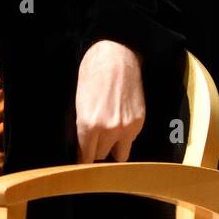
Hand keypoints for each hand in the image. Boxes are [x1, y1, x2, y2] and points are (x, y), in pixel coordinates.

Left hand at [75, 39, 144, 162]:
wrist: (117, 57)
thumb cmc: (92, 75)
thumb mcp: (78, 104)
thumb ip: (82, 129)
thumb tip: (83, 146)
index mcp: (88, 125)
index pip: (85, 157)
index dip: (83, 160)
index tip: (82, 162)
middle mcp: (108, 130)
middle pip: (102, 156)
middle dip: (97, 151)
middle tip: (94, 144)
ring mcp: (127, 127)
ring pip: (120, 154)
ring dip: (113, 148)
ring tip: (108, 138)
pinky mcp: (139, 122)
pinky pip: (130, 140)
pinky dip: (124, 137)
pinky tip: (120, 123)